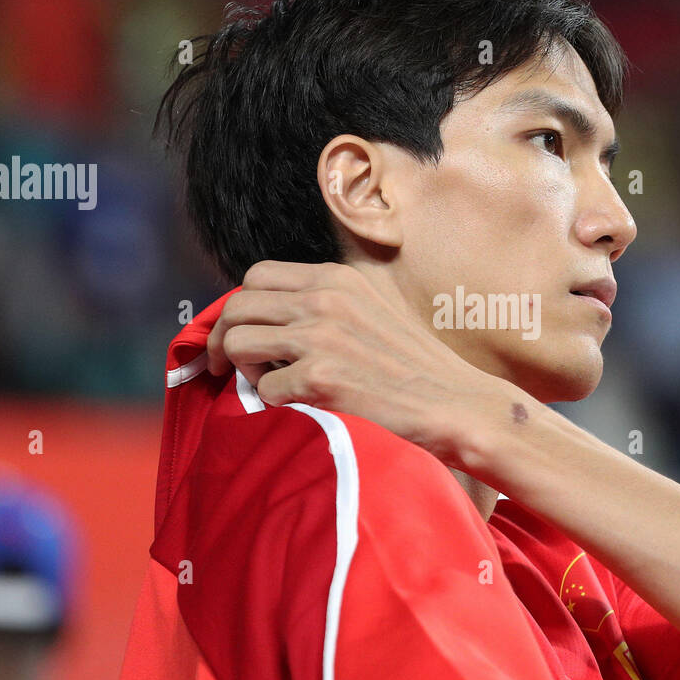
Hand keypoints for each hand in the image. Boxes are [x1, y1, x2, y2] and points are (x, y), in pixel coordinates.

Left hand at [206, 260, 513, 466]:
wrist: (456, 404)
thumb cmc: (418, 368)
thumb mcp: (375, 310)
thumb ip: (329, 305)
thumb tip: (276, 318)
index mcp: (338, 278)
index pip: (258, 275)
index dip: (241, 306)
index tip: (240, 331)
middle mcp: (325, 299)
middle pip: (238, 305)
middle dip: (223, 336)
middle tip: (224, 364)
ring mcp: (321, 337)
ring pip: (238, 342)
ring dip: (241, 368)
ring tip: (265, 384)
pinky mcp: (320, 378)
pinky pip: (264, 387)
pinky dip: (272, 401)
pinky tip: (297, 405)